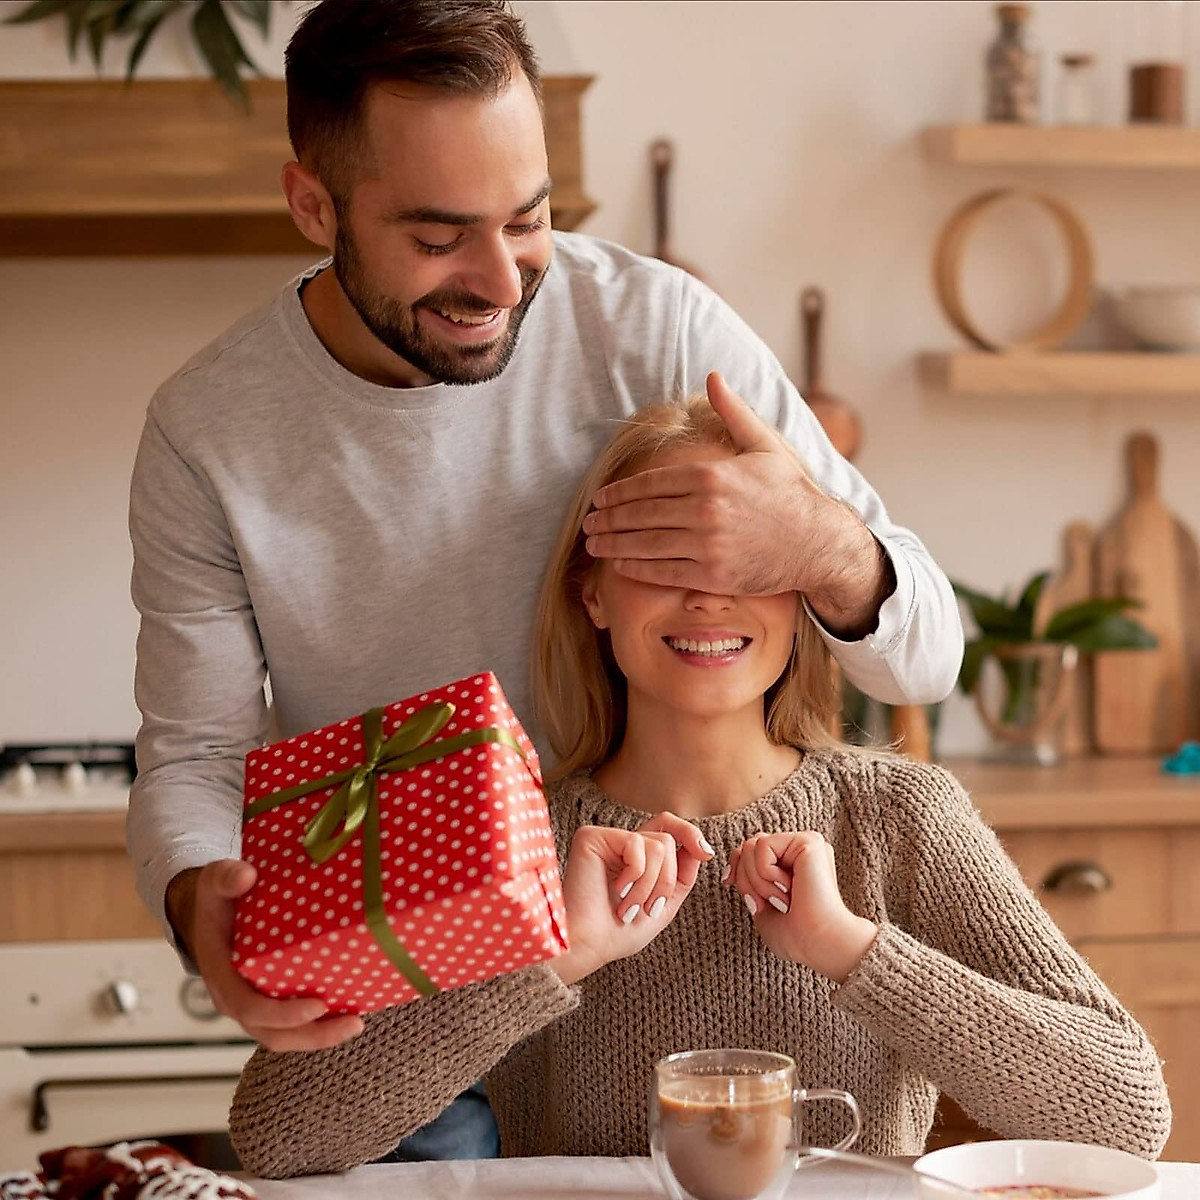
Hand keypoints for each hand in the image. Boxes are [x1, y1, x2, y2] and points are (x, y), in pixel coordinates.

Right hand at [166, 861, 364, 1050]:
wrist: (210, 913)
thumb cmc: (217, 900)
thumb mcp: (215, 882)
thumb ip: (226, 877)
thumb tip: (246, 875)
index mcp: (222, 975)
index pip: (249, 1007)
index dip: (283, 1013)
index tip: (318, 1005)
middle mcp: (236, 998)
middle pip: (272, 1033)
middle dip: (313, 1035)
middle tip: (353, 1022)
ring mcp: (253, 1004)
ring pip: (284, 1035)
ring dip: (320, 1035)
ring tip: (356, 1022)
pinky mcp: (269, 1000)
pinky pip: (291, 1023)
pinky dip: (318, 1023)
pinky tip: (349, 1008)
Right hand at [553, 813, 713, 984]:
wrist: (590, 946)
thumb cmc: (618, 933)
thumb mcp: (663, 906)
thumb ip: (682, 876)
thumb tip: (700, 848)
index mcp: (635, 857)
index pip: (669, 828)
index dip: (691, 835)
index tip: (707, 854)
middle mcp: (620, 844)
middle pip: (668, 834)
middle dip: (670, 877)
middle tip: (652, 907)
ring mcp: (605, 838)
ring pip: (659, 845)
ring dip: (652, 885)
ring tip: (629, 907)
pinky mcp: (591, 837)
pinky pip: (636, 844)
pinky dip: (636, 875)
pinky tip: (616, 890)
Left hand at [583, 372, 887, 633]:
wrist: (818, 542)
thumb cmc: (790, 493)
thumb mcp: (765, 446)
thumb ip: (733, 413)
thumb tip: (712, 377)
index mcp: (712, 475)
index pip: (650, 483)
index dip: (619, 492)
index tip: (600, 498)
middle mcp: (706, 509)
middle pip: (641, 513)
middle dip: (609, 518)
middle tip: (589, 523)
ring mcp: (709, 545)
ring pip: (646, 543)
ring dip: (613, 543)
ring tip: (594, 544)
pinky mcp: (714, 576)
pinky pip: (664, 572)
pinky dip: (637, 568)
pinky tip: (620, 564)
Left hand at [725, 832, 877, 982]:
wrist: (819, 944)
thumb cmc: (796, 936)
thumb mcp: (760, 902)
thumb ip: (749, 876)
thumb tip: (736, 856)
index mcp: (792, 864)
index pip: (751, 848)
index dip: (735, 864)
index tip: (729, 882)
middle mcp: (800, 850)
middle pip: (747, 846)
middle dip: (746, 880)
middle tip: (772, 903)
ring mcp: (806, 843)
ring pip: (752, 845)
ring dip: (758, 882)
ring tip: (783, 899)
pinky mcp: (809, 841)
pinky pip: (763, 845)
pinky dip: (766, 874)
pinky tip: (790, 888)